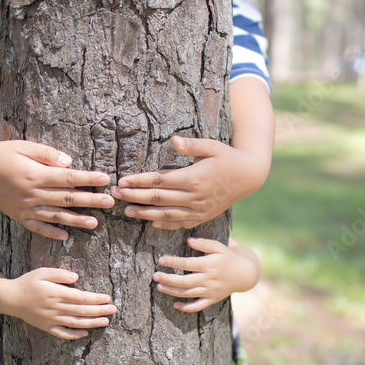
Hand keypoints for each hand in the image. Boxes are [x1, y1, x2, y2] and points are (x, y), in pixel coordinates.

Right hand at [0, 141, 114, 240]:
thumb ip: (47, 154)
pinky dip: (50, 232)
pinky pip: (36, 227)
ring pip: (54, 215)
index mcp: (34, 174)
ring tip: (94, 223)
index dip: (87, 179)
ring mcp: (24, 207)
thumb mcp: (24, 146)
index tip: (105, 179)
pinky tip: (65, 236)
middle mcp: (30, 193)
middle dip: (90, 200)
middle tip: (109, 202)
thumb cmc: (3, 152)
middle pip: (66, 198)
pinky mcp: (18, 215)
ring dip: (75, 220)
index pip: (67, 178)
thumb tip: (69, 162)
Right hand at [5, 268, 116, 339]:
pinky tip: (85, 333)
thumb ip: (59, 274)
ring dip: (92, 323)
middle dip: (99, 310)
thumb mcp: (41, 272)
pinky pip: (62, 333)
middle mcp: (54, 308)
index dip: (95, 299)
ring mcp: (50, 320)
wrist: (9, 299)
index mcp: (55, 294)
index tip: (107, 298)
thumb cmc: (28, 283)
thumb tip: (76, 277)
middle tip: (114, 309)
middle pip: (81, 311)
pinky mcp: (46, 327)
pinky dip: (74, 335)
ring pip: (75, 323)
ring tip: (106, 321)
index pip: (80, 297)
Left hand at [111, 136, 266, 228]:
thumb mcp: (212, 146)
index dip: (139, 181)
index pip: (160, 180)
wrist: (248, 177)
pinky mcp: (203, 216)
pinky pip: (181, 223)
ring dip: (145, 214)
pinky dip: (166, 224)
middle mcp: (194, 196)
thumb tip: (173, 140)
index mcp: (194, 177)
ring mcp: (199, 209)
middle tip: (116, 195)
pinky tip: (152, 223)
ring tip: (127, 212)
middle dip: (135, 197)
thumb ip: (192, 145)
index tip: (122, 181)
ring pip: (167, 214)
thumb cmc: (227, 157)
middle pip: (158, 198)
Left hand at [153, 237, 260, 311]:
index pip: (187, 264)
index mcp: (210, 264)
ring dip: (172, 291)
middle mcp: (209, 279)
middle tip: (155, 276)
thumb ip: (204, 243)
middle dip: (168, 279)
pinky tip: (175, 305)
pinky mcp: (212, 299)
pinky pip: (198, 306)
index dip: (173, 262)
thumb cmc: (228, 257)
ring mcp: (210, 291)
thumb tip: (188, 241)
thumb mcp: (219, 246)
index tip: (161, 260)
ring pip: (188, 294)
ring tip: (159, 286)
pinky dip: (186, 308)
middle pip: (185, 281)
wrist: (244, 274)